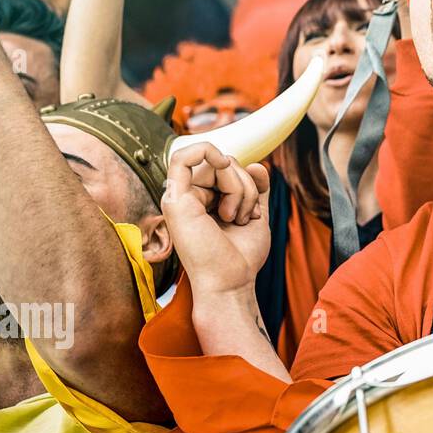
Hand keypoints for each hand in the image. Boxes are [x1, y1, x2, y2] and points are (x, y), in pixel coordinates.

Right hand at [161, 142, 269, 298]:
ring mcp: (179, 198)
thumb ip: (256, 188)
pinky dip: (206, 150)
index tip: (254, 212)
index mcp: (204, 201)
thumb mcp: (255, 215)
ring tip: (233, 218)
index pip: (228, 170)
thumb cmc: (242, 256)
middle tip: (243, 217)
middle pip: (224, 164)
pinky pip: (182, 157)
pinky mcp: (174, 200)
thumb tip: (257, 164)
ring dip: (239, 188)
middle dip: (246, 186)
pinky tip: (221, 163)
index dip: (248, 182)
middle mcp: (189, 198)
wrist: (231, 281)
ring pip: (216, 164)